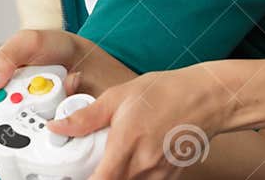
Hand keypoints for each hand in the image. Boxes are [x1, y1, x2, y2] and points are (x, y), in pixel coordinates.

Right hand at [0, 29, 134, 149]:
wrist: (90, 57)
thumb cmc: (55, 47)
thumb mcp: (29, 41)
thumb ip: (7, 55)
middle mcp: (5, 108)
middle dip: (14, 125)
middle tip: (34, 112)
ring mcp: (27, 121)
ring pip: (21, 141)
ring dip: (40, 124)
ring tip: (57, 101)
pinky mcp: (49, 132)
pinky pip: (48, 142)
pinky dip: (59, 127)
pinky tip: (69, 104)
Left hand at [49, 66, 226, 179]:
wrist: (206, 98)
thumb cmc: (165, 93)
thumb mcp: (118, 97)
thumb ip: (85, 117)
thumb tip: (58, 126)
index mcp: (126, 146)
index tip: (75, 174)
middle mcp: (143, 167)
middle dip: (98, 177)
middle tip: (92, 163)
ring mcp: (158, 176)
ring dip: (116, 178)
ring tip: (113, 159)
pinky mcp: (169, 178)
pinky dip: (133, 177)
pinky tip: (132, 161)